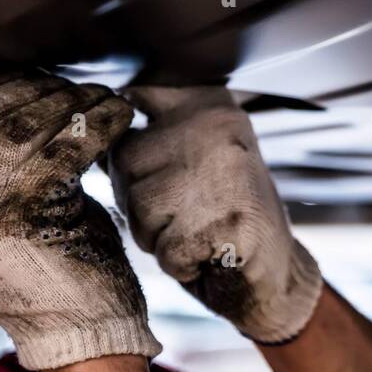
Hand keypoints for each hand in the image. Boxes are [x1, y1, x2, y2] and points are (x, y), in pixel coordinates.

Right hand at [0, 71, 160, 369]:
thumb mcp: (19, 221)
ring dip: (71, 101)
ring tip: (103, 97)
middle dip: (36, 92)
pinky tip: (120, 114)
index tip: (35, 80)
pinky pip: (63, 148)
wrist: (86, 340)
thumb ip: (8, 172)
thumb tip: (27, 103)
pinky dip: (97, 123)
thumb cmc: (67, 276)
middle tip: (79, 86)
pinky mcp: (21, 220)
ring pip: (22, 127)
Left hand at [110, 86, 321, 342]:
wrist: (277, 269)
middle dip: (143, 200)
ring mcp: (223, 172)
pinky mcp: (225, 222)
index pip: (138, 102)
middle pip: (127, 164)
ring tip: (200, 231)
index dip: (136, 152)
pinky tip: (210, 253)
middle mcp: (218, 128)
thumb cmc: (224, 212)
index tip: (162, 170)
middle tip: (188, 212)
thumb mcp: (196, 153)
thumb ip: (154, 130)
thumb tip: (95, 118)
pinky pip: (164, 248)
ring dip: (158, 234)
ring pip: (140, 208)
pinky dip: (179, 262)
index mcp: (211, 104)